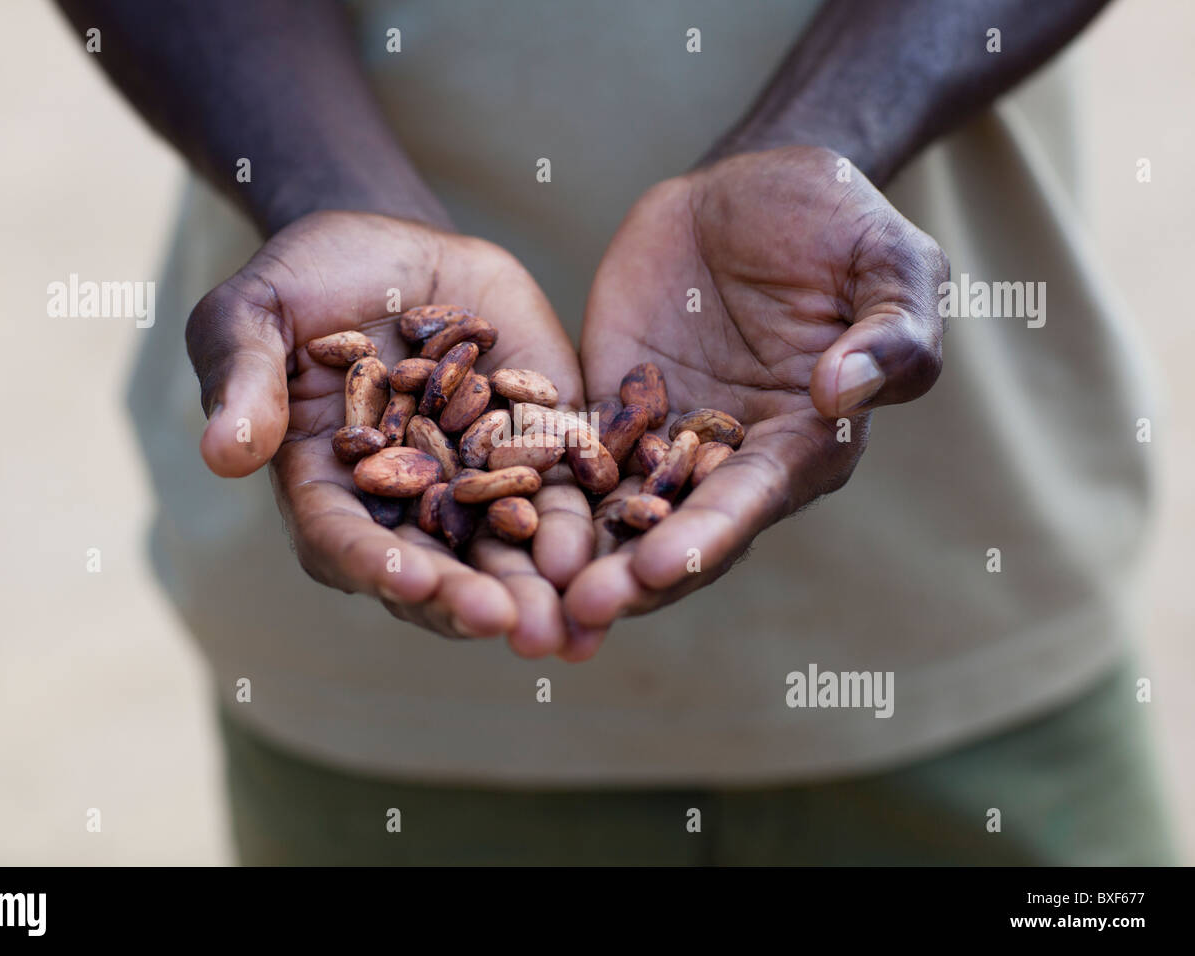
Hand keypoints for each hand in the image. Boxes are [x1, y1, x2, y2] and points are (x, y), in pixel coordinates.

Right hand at [186, 211, 592, 655]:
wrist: (393, 249)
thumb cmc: (303, 281)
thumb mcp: (254, 314)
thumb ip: (243, 379)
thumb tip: (225, 453)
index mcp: (327, 488)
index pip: (345, 543)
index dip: (375, 566)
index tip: (410, 582)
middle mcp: (402, 504)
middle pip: (435, 569)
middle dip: (472, 600)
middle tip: (513, 626)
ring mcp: (473, 481)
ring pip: (505, 547)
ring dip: (539, 584)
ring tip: (574, 616)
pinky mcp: (534, 446)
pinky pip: (563, 490)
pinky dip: (586, 520)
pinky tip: (620, 543)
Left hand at [562, 146, 947, 658]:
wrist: (750, 189)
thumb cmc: (839, 223)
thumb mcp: (890, 260)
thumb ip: (891, 332)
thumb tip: (840, 394)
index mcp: (805, 443)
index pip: (753, 502)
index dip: (706, 537)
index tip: (656, 566)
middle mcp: (731, 460)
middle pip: (676, 530)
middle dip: (628, 575)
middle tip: (574, 611)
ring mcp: (664, 438)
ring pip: (614, 511)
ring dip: (575, 557)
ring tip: (524, 598)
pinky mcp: (609, 407)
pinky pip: (566, 452)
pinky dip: (534, 488)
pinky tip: (484, 518)